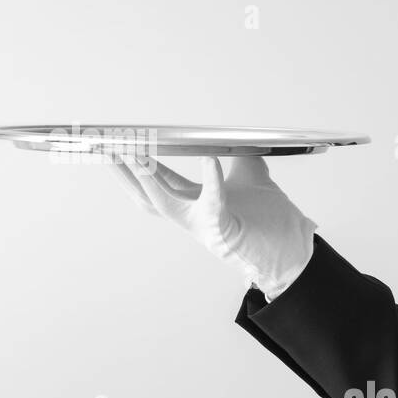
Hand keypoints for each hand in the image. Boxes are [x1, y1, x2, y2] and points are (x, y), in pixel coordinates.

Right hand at [110, 154, 316, 299]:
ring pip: (165, 204)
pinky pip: (214, 203)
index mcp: (194, 206)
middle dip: (123, 174)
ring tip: (134, 153)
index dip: (136, 166)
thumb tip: (240, 141)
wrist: (292, 255)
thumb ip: (241, 160)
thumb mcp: (253, 180)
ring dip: (147, 179)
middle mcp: (192, 218)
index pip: (157, 184)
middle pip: (147, 196)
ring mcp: (204, 227)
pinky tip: (210, 160)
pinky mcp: (224, 230)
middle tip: (105, 150)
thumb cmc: (272, 224)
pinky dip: (212, 182)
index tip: (119, 145)